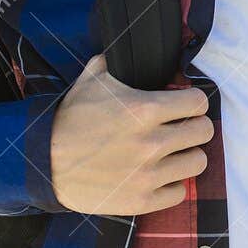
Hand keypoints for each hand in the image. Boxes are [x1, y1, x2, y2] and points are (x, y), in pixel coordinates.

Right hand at [50, 54, 213, 214]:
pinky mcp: (141, 201)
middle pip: (204, 132)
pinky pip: (179, 192)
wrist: (43, 163)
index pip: (198, 102)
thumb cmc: (70, 119)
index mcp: (144, 110)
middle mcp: (152, 143)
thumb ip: (115, 61)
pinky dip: (172, 184)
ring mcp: (148, 175)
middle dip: (194, 126)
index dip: (193, 101)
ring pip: (198, 162)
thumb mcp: (91, 80)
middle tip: (180, 127)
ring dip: (186, 155)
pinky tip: (159, 174)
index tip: (184, 104)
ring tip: (172, 152)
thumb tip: (130, 46)